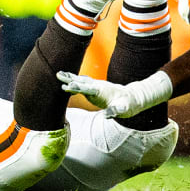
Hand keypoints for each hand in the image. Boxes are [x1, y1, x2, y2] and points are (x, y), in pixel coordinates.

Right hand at [57, 70, 171, 118]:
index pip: (87, 88)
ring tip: (58, 74)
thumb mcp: (123, 109)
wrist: (131, 97)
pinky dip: (75, 81)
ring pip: (81, 80)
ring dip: (70, 77)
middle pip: (81, 82)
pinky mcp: (95, 88)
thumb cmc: (127, 104)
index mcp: (101, 91)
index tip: (68, 85)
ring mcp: (95, 86)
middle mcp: (97, 86)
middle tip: (58, 75)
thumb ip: (115, 111)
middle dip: (70, 79)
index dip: (78, 87)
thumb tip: (107, 116)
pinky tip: (68, 80)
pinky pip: (83, 83)